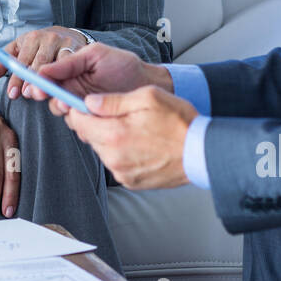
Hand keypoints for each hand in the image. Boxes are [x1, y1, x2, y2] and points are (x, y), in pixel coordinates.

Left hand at [0, 26, 87, 99]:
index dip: (17, 78)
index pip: (22, 61)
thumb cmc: (38, 45)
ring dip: (51, 81)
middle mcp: (48, 39)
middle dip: (33, 81)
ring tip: (45, 95)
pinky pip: (73, 66)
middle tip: (27, 95)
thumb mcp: (19, 48)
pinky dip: (68, 79)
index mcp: (31, 38)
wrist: (65, 34)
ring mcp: (65, 44)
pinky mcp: (79, 50)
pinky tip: (64, 91)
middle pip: (39, 63)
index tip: (13, 94)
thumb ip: (3, 62)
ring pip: (57, 65)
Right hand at [33, 42, 172, 115]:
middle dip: (55, 102)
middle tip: (63, 103)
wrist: (147, 82)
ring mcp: (84, 107)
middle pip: (53, 100)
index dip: (38, 85)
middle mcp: (73, 91)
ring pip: (67, 115)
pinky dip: (85, 125)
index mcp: (70, 73)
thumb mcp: (95, 55)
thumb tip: (43, 71)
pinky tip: (95, 119)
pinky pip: (83, 127)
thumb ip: (69, 62)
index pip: (47, 80)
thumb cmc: (122, 64)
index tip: (37, 89)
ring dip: (71, 114)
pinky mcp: (95, 122)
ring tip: (82, 109)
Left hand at [63, 86, 196, 189]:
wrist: (202, 152)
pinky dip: (122, 153)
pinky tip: (140, 144)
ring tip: (135, 129)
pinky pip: (116, 163)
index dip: (79, 109)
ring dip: (110, 139)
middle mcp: (113, 157)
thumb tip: (88, 102)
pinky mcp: (130, 182)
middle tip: (119, 115)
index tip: (85, 104)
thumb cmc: (179, 122)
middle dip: (97, 124)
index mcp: (114, 134)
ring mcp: (121, 172)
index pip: (79, 121)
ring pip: (102, 150)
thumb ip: (113, 101)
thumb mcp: (147, 98)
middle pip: (89, 136)